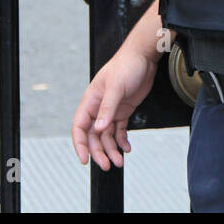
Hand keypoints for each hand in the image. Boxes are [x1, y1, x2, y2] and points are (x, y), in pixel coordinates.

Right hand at [71, 46, 158, 170]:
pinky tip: (127, 149)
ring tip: (120, 162)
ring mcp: (111, 110)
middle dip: (99, 152)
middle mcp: (98, 108)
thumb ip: (107, 109)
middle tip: (108, 166)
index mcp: (91, 101)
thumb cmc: (126, 66)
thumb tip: (99, 128)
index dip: (80, 144)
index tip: (84, 160)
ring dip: (112, 150)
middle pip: (94, 136)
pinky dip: (122, 141)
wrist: (143, 57)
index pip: (79, 126)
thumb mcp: (115, 87)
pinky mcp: (123, 110)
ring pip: (107, 136)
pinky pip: (119, 130)